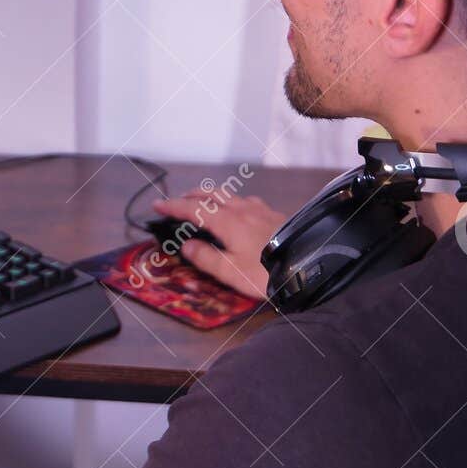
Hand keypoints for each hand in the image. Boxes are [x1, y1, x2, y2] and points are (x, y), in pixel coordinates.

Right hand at [150, 191, 288, 300]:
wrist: (309, 267)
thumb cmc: (267, 273)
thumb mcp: (231, 272)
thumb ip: (206, 258)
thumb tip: (186, 245)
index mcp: (228, 222)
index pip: (194, 209)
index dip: (173, 206)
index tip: (157, 205)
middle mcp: (243, 209)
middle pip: (211, 194)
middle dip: (191, 195)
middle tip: (177, 202)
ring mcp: (260, 209)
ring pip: (230, 194)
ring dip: (211, 195)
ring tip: (203, 203)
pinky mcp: (273, 214)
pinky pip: (245, 200)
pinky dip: (231, 200)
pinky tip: (236, 210)